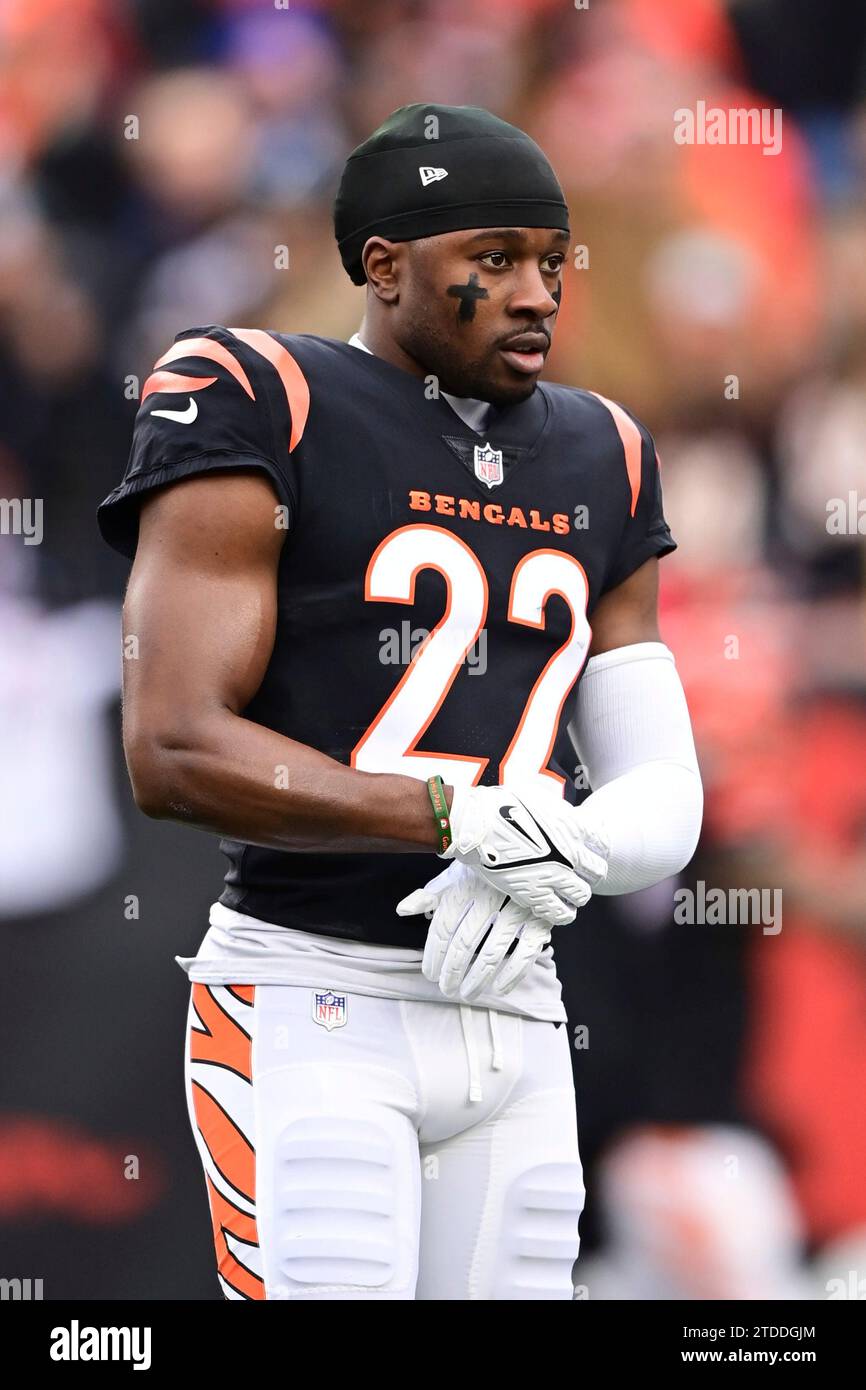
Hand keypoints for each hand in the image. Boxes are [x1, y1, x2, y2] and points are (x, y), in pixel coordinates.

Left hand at [397, 862, 552, 1001]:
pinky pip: (526, 952)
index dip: (433, 954)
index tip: (429, 974)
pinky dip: (513, 974)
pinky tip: (500, 988)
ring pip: (493, 951)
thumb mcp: (457, 876)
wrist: (533, 853)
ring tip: (467, 993)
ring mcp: (517, 908)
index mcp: (465, 886)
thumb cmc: (487, 870)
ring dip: (478, 978)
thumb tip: (402, 910)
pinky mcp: (540, 918)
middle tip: (446, 989)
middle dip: (452, 970)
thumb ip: (431, 896)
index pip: (443, 927)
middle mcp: (489, 896)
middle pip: (465, 942)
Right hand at [440, 785, 608, 925]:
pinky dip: (561, 912)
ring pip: (581, 896)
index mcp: (574, 827)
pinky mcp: (534, 894)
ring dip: (577, 895)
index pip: (601, 843)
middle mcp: (570, 854)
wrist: (476, 824)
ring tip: (570, 895)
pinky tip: (556, 907)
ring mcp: (554, 876)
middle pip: (597, 872)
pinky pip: (558, 912)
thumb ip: (561, 813)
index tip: (587, 848)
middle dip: (590, 873)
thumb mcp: (541, 798)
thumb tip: (568, 819)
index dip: (594, 847)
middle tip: (580, 873)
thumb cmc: (503, 805)